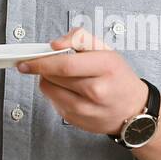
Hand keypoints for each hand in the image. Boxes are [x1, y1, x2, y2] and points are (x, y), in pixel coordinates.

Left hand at [17, 27, 148, 136]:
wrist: (133, 109)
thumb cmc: (118, 77)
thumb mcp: (106, 50)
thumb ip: (79, 38)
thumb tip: (55, 44)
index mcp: (106, 66)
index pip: (65, 65)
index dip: (41, 62)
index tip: (27, 61)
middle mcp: (97, 90)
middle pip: (54, 78)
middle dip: (43, 69)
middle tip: (41, 64)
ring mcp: (87, 109)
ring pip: (50, 91)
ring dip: (47, 80)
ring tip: (60, 77)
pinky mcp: (78, 120)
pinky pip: (54, 103)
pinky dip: (55, 94)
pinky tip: (68, 91)